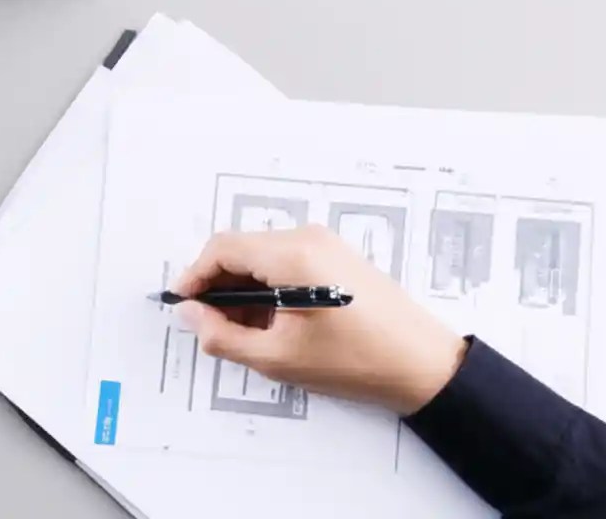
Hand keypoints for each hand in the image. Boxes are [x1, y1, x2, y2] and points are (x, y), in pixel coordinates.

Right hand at [173, 225, 466, 414]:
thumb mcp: (277, 357)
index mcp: (293, 256)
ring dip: (243, 289)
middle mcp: (308, 238)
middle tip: (210, 325)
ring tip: (244, 331)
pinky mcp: (336, 257)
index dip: (195, 276)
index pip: (222, 248)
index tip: (182, 303)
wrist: (423, 366)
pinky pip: (286, 262)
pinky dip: (268, 287)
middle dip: (218, 286)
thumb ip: (223, 335)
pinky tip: (271, 322)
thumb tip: (191, 316)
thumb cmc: (357, 361)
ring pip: (262, 257)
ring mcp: (325, 244)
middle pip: (241, 250)